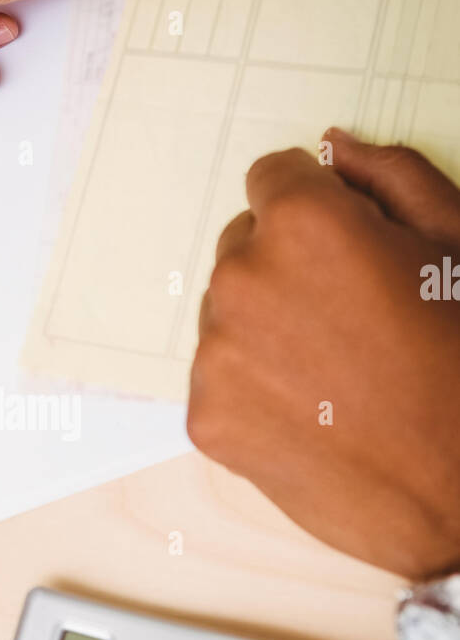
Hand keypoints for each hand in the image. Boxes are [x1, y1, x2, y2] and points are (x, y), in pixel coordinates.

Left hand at [187, 131, 459, 579]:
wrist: (458, 492)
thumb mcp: (458, 245)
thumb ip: (392, 178)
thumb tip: (333, 146)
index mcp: (304, 223)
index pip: (274, 177)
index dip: (319, 209)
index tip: (350, 246)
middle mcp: (243, 278)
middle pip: (244, 246)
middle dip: (287, 267)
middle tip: (353, 319)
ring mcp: (216, 353)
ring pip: (227, 313)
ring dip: (266, 327)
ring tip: (336, 373)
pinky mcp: (205, 415)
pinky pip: (218, 376)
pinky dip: (254, 388)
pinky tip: (313, 412)